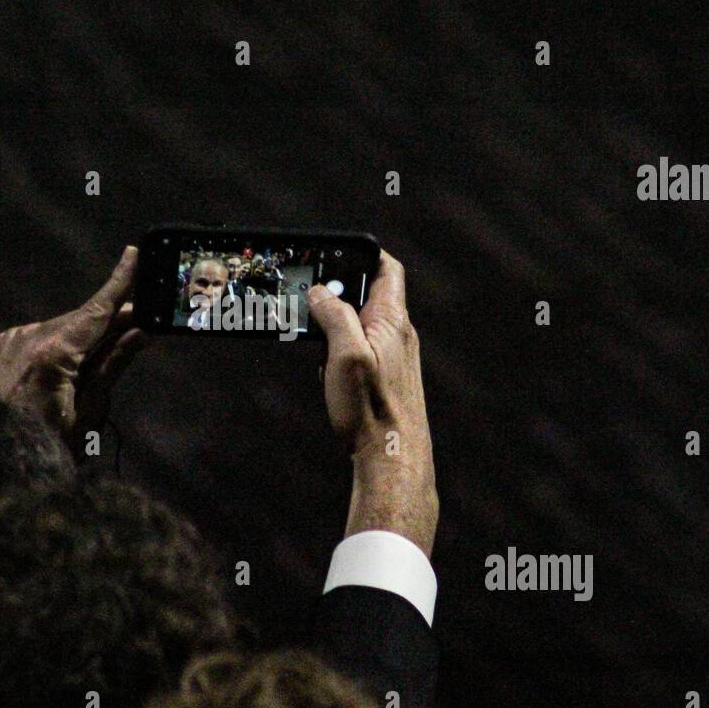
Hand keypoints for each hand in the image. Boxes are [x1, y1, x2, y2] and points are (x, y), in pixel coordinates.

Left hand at [0, 246, 148, 452]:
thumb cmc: (43, 447)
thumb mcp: (87, 412)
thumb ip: (114, 365)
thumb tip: (143, 332)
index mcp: (52, 355)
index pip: (96, 310)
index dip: (119, 282)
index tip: (134, 253)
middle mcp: (28, 337)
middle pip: (82, 321)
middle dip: (112, 324)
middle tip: (144, 327)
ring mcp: (10, 340)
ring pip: (62, 329)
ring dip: (85, 340)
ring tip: (96, 372)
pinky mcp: (0, 347)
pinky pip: (40, 338)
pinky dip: (60, 347)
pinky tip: (66, 372)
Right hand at [306, 251, 438, 554]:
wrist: (393, 458)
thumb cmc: (373, 409)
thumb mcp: (347, 354)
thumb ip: (335, 316)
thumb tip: (321, 293)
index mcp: (392, 320)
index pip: (388, 270)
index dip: (366, 253)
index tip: (340, 249)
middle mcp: (398, 335)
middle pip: (370, 295)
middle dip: (340, 290)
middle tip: (310, 292)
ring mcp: (393, 358)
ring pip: (362, 324)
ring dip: (336, 323)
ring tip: (313, 335)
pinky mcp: (385, 379)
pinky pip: (361, 349)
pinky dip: (340, 349)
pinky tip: (325, 369)